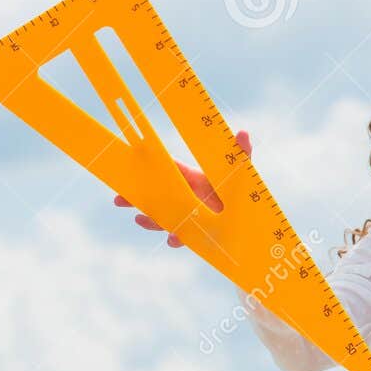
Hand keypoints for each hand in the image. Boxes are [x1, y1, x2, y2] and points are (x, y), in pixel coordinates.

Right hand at [111, 129, 252, 248]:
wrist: (252, 217)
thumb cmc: (244, 189)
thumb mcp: (243, 171)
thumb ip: (242, 153)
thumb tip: (244, 132)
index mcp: (193, 178)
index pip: (168, 172)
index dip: (148, 170)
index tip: (129, 168)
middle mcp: (187, 196)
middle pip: (156, 196)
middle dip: (136, 198)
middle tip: (118, 199)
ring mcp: (190, 215)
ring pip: (164, 218)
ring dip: (151, 220)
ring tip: (140, 219)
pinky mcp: (197, 232)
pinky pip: (183, 237)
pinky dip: (176, 238)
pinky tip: (174, 239)